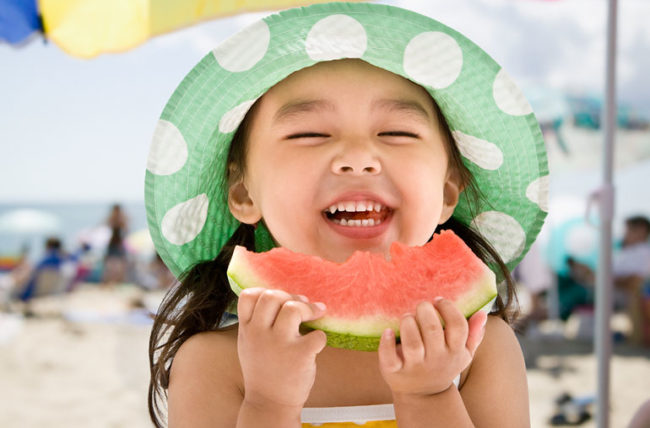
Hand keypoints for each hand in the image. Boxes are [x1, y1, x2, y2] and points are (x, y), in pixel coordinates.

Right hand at [237, 288, 327, 410]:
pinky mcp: (299, 355)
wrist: (269, 405)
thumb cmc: (264, 370)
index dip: (265, 291)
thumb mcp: (250, 344)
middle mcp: (259, 334)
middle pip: (272, 296)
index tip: (278, 300)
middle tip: (302, 305)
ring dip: (308, 308)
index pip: (248, 296)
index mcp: (246, 330)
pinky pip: (317, 334)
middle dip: (291, 296)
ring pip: (293, 308)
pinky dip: (321, 336)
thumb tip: (281, 297)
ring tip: (315, 313)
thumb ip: (257, 322)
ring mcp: (279, 344)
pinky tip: (317, 343)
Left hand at [377, 298, 486, 398]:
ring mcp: (415, 367)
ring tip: (407, 317)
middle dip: (425, 311)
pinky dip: (387, 344)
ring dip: (408, 324)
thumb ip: (473, 334)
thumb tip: (482, 314)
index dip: (448, 309)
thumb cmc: (443, 365)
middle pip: (432, 331)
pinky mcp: (395, 372)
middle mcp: (436, 359)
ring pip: (412, 343)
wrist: (424, 396)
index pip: (458, 326)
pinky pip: (389, 358)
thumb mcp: (463, 354)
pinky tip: (387, 332)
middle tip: (421, 306)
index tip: (438, 300)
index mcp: (454, 351)